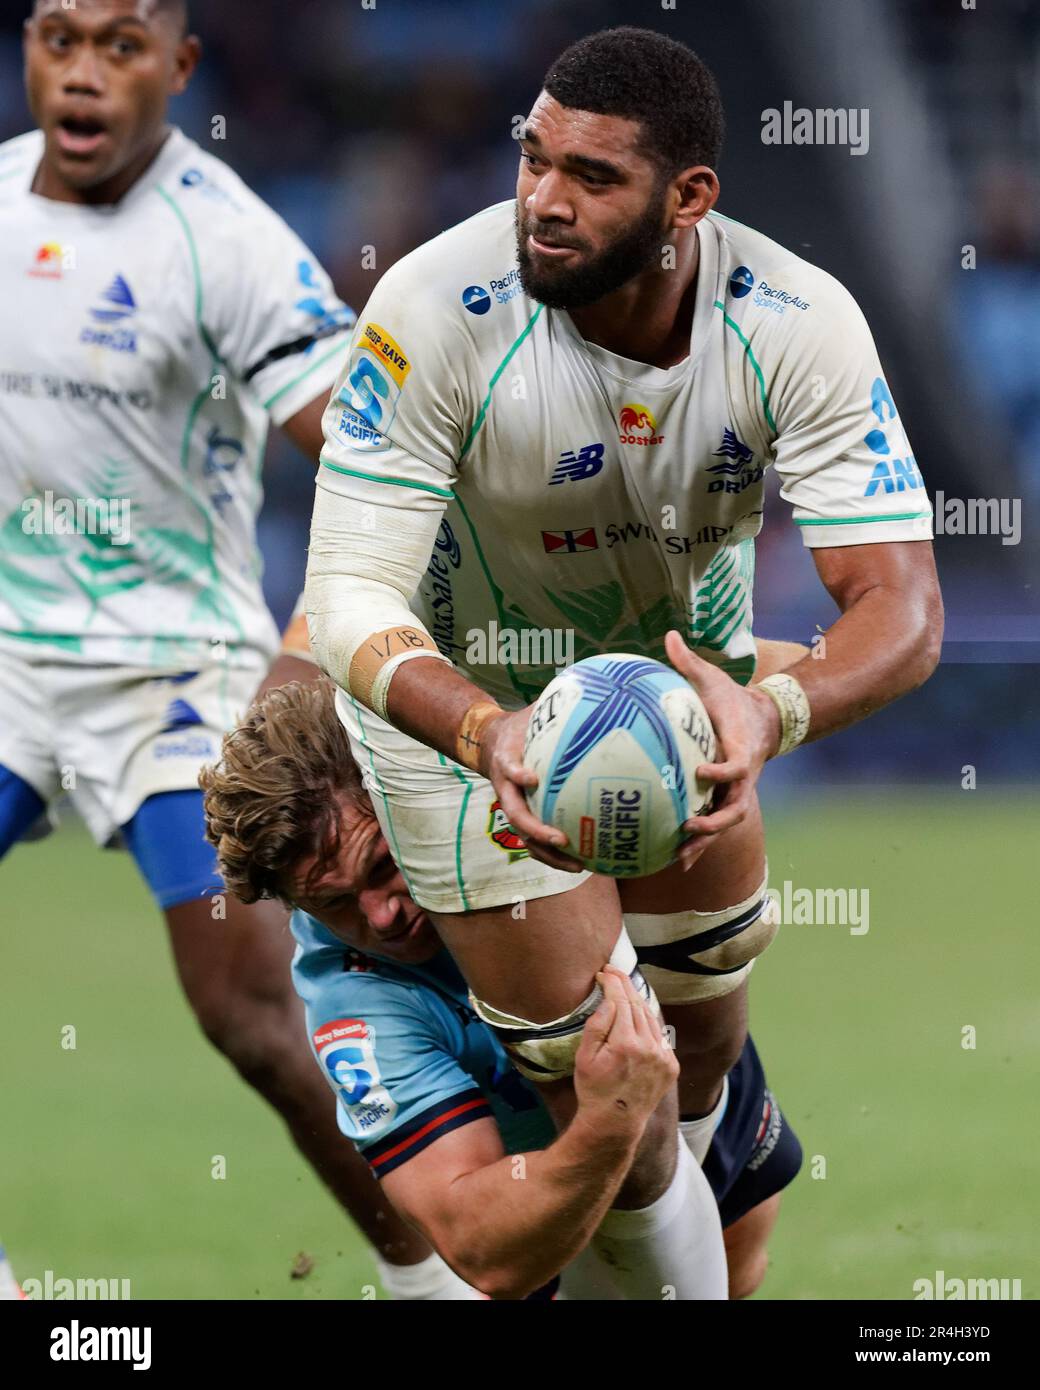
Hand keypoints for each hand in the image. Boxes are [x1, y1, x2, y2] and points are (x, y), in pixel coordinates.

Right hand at [478, 706, 584, 871]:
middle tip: (562, 838)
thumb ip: (553, 703)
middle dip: (537, 830)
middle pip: (516, 815)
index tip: (532, 778)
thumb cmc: (519, 726)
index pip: (508, 768)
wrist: (489, 743)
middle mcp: (506, 788)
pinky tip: (586, 859)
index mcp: (506, 760)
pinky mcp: (523, 815)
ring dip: (549, 853)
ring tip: (579, 863)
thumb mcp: (531, 711)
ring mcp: (513, 805)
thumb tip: (590, 683)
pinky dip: (557, 853)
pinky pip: (537, 840)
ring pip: (525, 837)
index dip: (517, 774)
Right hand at [573, 967, 678, 1131]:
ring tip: (624, 992)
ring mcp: (664, 1057)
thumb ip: (597, 1025)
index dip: (612, 982)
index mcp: (626, 1043)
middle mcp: (650, 1048)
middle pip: (637, 1004)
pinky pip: (659, 1034)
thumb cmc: (594, 1090)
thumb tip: (609, 999)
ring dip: (637, 1002)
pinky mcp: (671, 1065)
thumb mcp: (584, 1058)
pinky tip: (637, 1017)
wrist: (616, 1122)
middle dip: (624, 986)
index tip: (604, 972)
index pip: (621, 1000)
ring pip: (651, 1017)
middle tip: (612, 973)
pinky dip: (648, 1023)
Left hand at [665, 630, 781, 870]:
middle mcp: (743, 778)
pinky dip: (698, 844)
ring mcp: (737, 793)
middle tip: (689, 825)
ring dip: (706, 841)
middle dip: (715, 821)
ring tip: (679, 856)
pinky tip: (672, 860)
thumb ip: (690, 662)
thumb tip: (669, 634)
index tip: (702, 771)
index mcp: (741, 749)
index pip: (737, 765)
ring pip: (726, 824)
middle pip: (736, 808)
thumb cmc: (731, 698)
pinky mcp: (726, 800)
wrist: (761, 720)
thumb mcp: (713, 678)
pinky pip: (714, 826)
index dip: (723, 771)